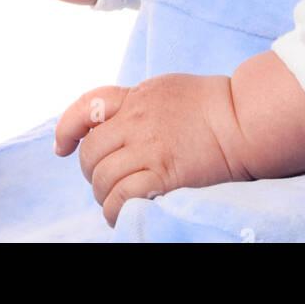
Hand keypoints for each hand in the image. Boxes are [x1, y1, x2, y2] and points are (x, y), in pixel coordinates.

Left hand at [53, 73, 249, 226]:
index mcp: (136, 96)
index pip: (88, 106)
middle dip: (91, 172)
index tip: (62, 146)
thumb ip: (140, 103)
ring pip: (102, 177)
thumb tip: (118, 123)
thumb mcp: (167, 89)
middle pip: (91, 151)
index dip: (67, 127)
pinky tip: (122, 214)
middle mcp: (136, 119)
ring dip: (103, 195)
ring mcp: (148, 146)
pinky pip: (122, 196)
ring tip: (116, 202)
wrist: (243, 117)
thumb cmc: (212, 103)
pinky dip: (115, 210)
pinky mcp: (163, 173)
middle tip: (106, 182)